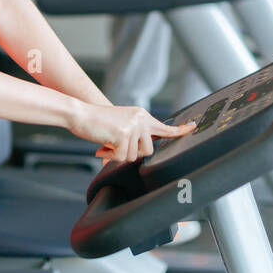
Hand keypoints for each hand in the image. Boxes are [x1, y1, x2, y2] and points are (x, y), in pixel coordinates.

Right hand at [69, 103, 197, 163]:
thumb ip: (135, 134)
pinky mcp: (123, 134)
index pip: (164, 127)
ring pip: (134, 156)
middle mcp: (140, 118)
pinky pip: (121, 158)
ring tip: (107, 142)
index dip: (179, 131)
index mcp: (141, 115)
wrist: (80, 114)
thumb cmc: (97, 123)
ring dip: (119, 154)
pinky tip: (102, 146)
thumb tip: (144, 150)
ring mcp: (133, 126)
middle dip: (133, 153)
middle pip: (149, 150)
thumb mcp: (121, 125)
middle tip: (116, 146)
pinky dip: (109, 156)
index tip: (192, 128)